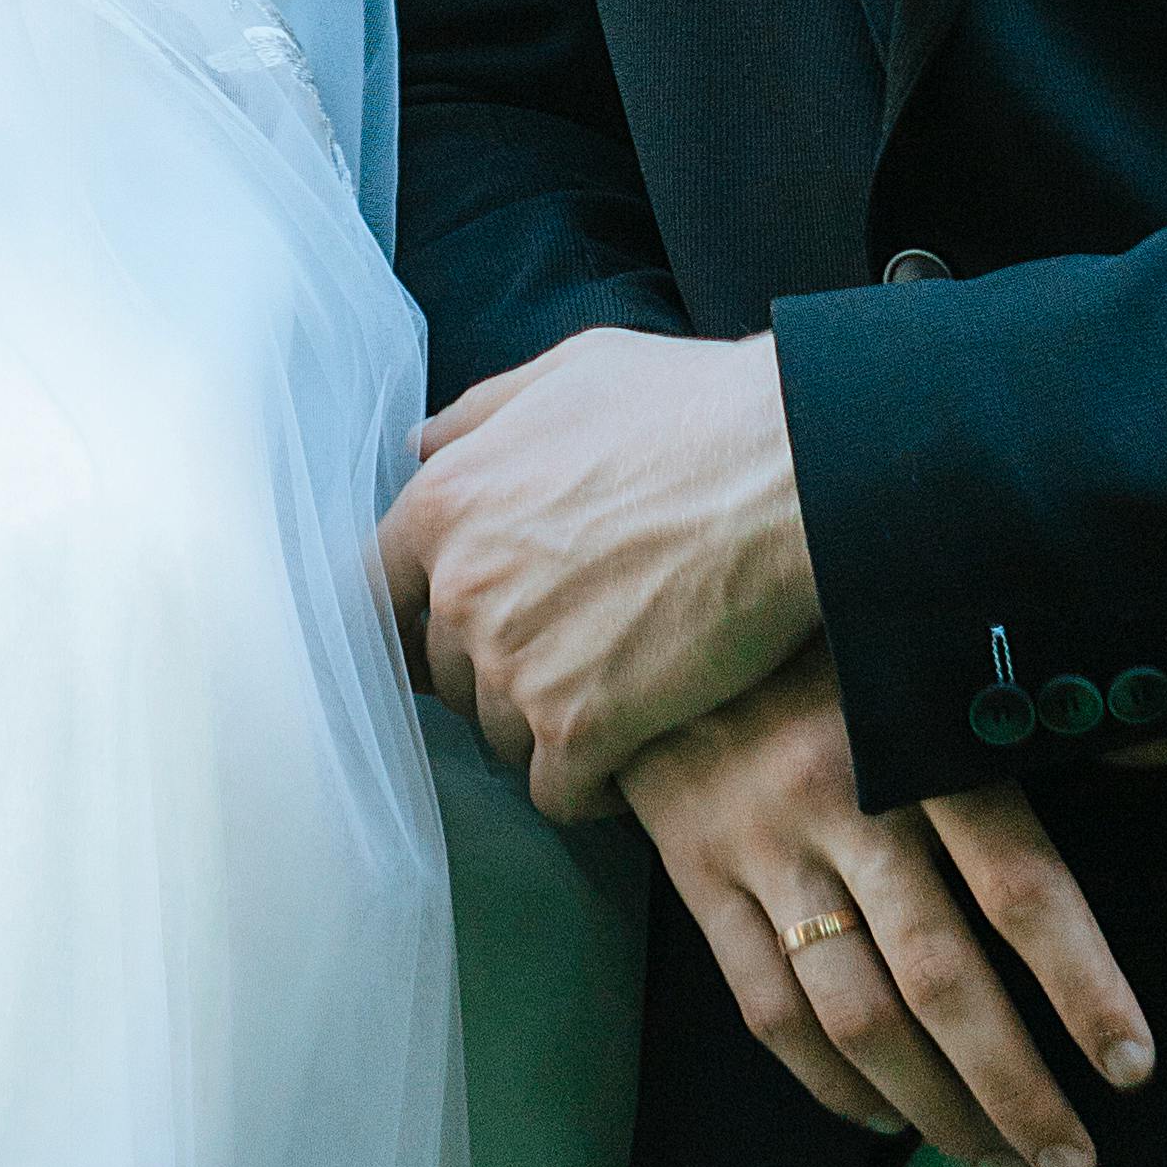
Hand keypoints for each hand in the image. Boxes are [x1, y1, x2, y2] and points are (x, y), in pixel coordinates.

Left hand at [379, 328, 815, 819]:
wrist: (792, 474)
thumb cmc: (690, 410)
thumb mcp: (569, 373)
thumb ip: (480, 417)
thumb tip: (421, 448)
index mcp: (441, 505)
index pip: (373, 595)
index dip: (413, 616)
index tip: (453, 628)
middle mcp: (459, 591)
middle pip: (441, 673)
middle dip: (493, 668)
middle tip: (567, 651)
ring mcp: (515, 666)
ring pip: (497, 735)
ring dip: (544, 725)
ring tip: (609, 693)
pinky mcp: (581, 728)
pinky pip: (556, 792)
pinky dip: (590, 783)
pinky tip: (631, 751)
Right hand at [621, 639, 1157, 1166]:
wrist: (663, 613)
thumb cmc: (831, 641)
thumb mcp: (934, 651)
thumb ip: (1046, 711)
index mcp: (914, 739)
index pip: (1017, 882)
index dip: (1082, 982)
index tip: (1131, 1063)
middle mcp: (838, 798)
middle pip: (938, 976)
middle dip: (1014, 1087)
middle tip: (1072, 1162)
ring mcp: (761, 845)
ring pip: (854, 1014)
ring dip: (934, 1107)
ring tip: (996, 1161)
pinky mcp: (699, 877)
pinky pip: (768, 1010)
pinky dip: (830, 1083)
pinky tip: (887, 1115)